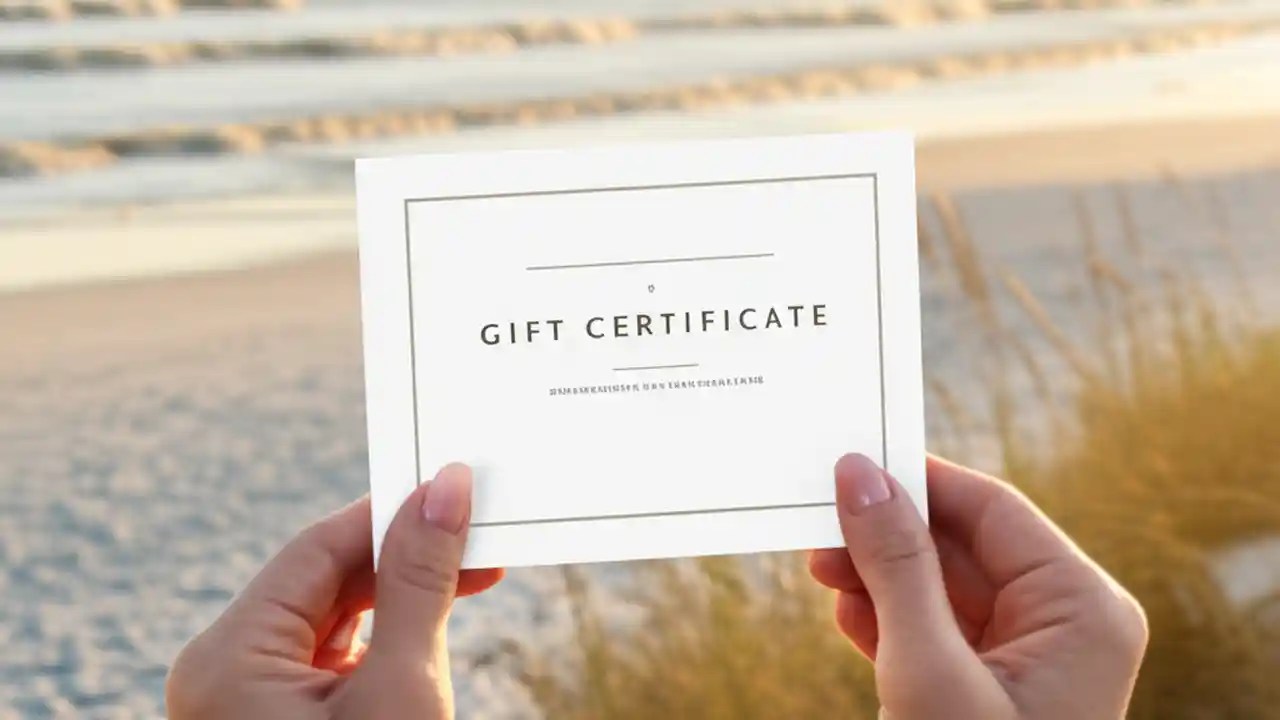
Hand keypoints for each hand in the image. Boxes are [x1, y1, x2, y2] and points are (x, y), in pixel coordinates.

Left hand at [166, 463, 502, 719]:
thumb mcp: (401, 689)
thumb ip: (420, 583)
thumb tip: (444, 489)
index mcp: (226, 659)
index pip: (317, 550)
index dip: (391, 512)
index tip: (457, 488)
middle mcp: (224, 673)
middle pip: (324, 581)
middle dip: (404, 556)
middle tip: (480, 533)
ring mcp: (248, 703)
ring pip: (332, 618)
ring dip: (403, 597)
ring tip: (472, 575)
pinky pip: (333, 658)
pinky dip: (386, 638)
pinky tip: (432, 625)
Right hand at [809, 454, 1147, 719]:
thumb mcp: (927, 667)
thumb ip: (895, 566)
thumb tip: (860, 475)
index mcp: (1082, 607)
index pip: (992, 510)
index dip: (918, 482)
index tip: (848, 463)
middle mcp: (1064, 624)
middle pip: (963, 546)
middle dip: (887, 536)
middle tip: (819, 526)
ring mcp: (1028, 660)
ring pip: (943, 587)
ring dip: (879, 577)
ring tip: (820, 570)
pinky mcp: (990, 689)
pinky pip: (937, 630)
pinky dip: (888, 618)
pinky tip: (846, 612)